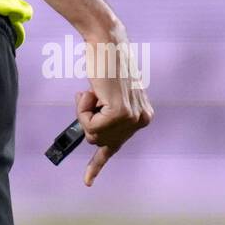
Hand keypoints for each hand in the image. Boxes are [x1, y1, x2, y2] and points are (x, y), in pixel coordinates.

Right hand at [75, 32, 153, 186]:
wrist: (107, 41)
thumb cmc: (103, 63)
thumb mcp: (109, 93)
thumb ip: (109, 115)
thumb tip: (96, 137)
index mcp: (141, 117)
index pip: (116, 146)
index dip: (97, 165)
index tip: (87, 182)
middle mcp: (141, 121)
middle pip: (98, 140)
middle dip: (86, 120)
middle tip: (91, 95)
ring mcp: (132, 119)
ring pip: (92, 134)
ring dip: (84, 111)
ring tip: (93, 90)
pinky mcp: (120, 114)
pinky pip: (89, 125)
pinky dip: (83, 108)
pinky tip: (92, 91)